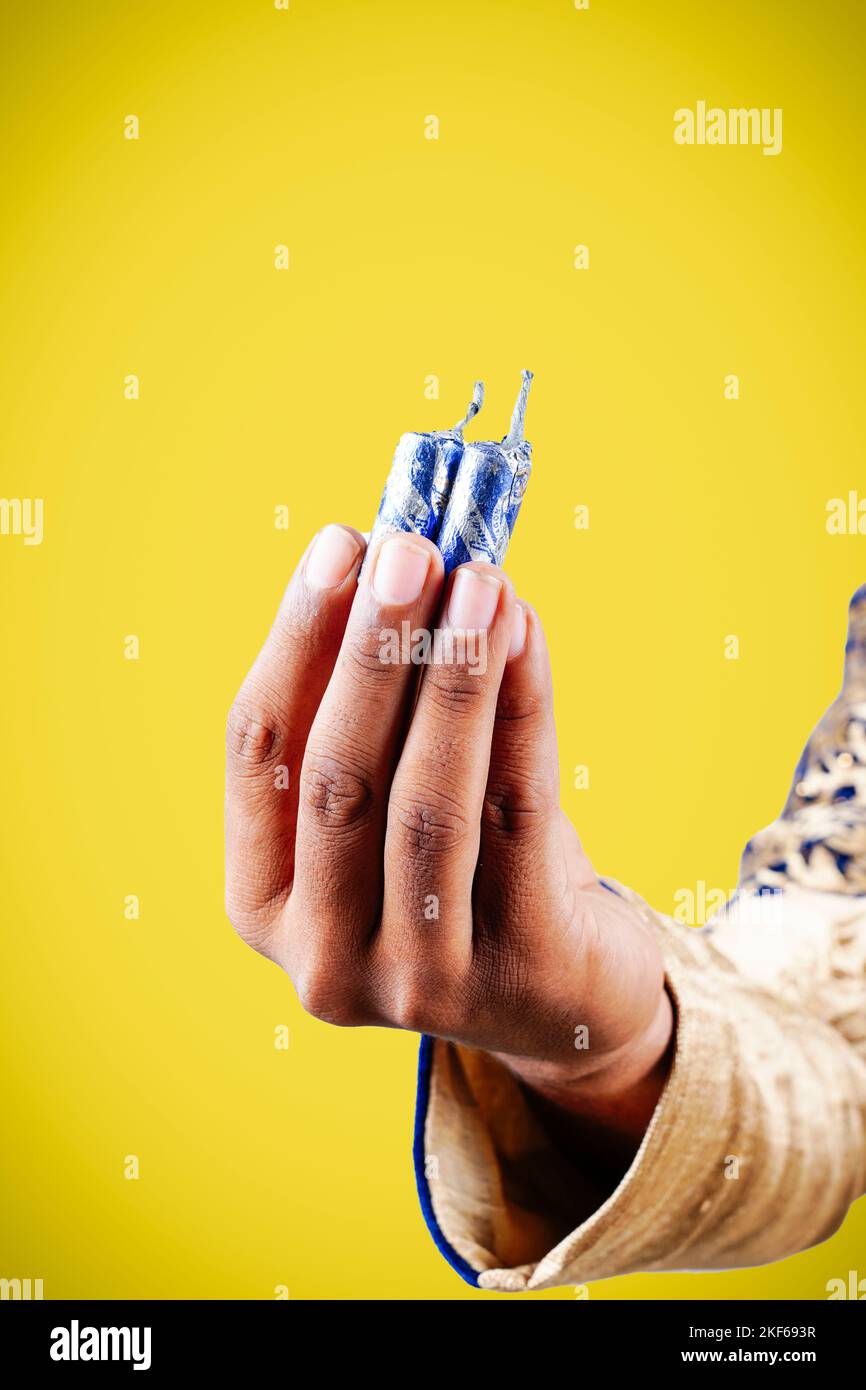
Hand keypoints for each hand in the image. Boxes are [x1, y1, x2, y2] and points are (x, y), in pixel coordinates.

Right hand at [226, 525, 672, 1155]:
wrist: (562, 993)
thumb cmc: (460, 870)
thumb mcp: (393, 795)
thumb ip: (380, 705)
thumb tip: (402, 565)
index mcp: (264, 902)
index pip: (259, 756)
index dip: (296, 642)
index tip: (338, 545)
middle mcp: (322, 956)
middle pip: (337, 779)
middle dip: (372, 652)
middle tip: (410, 550)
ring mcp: (419, 980)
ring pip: (425, 805)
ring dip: (451, 678)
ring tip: (480, 580)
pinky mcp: (517, 969)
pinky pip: (518, 813)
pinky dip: (520, 710)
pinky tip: (526, 634)